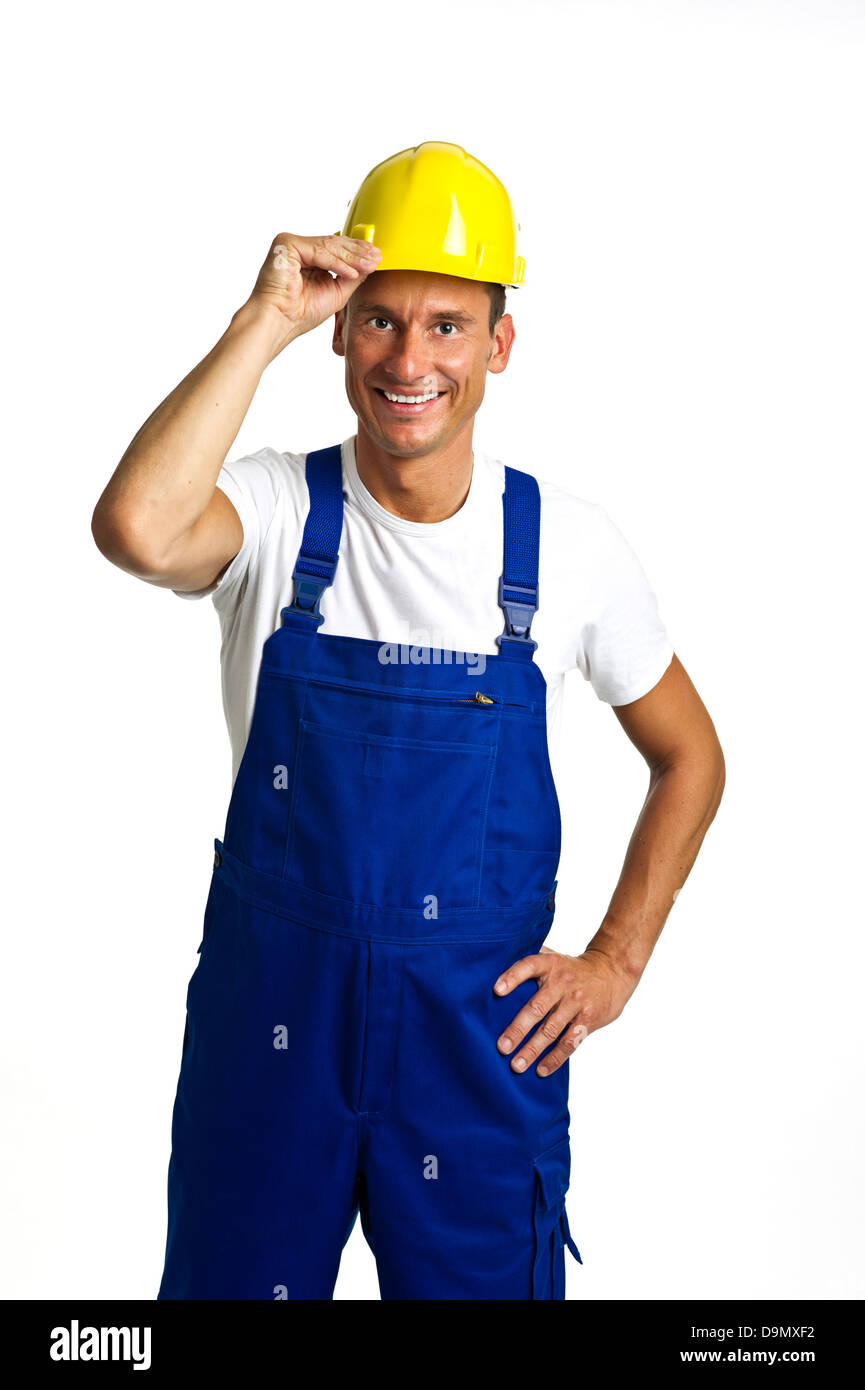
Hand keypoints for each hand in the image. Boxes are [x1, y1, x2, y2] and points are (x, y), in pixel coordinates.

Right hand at [241, 232, 381, 354]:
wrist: (278, 322)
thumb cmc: (300, 313)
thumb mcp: (336, 292)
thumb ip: (352, 277)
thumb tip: (370, 264)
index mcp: (308, 258)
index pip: (336, 249)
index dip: (357, 252)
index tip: (376, 257)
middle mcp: (298, 248)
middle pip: (333, 244)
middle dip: (358, 251)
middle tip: (377, 257)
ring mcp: (291, 244)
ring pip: (328, 246)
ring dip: (352, 257)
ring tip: (369, 264)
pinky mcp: (286, 244)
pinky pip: (318, 252)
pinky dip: (337, 263)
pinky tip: (352, 272)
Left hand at [493, 944, 637, 1076]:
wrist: (612, 971)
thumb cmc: (572, 968)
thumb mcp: (554, 957)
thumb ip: (530, 960)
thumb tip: (494, 963)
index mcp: (550, 964)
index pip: (528, 966)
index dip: (512, 977)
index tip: (496, 990)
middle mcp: (562, 983)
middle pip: (536, 1008)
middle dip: (517, 1029)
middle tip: (501, 1048)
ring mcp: (576, 1002)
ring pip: (551, 1030)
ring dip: (532, 1049)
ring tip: (516, 1066)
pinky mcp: (589, 1020)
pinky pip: (570, 1042)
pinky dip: (555, 1058)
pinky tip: (541, 1070)